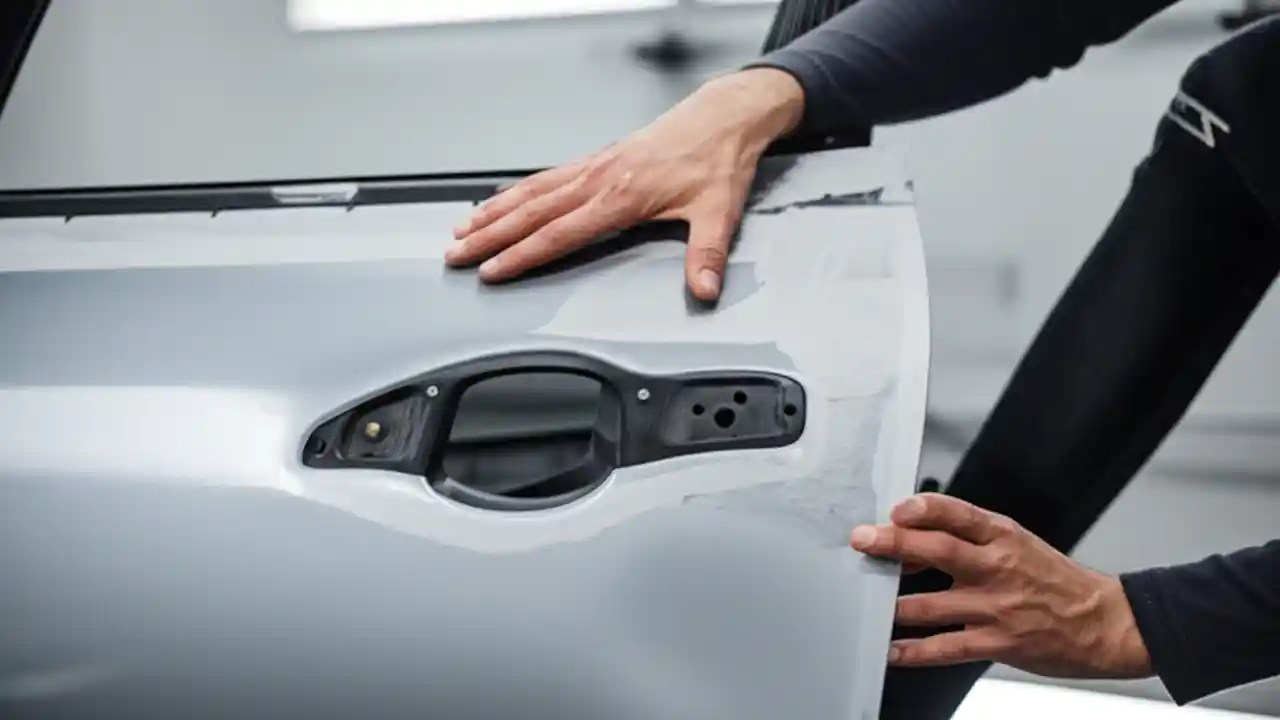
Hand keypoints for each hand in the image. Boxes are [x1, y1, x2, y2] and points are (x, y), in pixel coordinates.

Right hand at [446, 68, 804, 300]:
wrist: (724, 116)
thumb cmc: (718, 161)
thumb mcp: (720, 212)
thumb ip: (707, 255)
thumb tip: (704, 290)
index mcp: (622, 197)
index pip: (559, 234)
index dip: (522, 256)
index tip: (493, 271)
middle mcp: (600, 180)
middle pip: (532, 213)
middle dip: (490, 237)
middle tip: (456, 256)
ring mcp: (595, 167)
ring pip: (532, 193)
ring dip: (494, 213)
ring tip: (463, 231)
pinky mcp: (598, 159)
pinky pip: (546, 178)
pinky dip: (516, 192)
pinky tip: (500, 201)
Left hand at [851, 494, 1153, 679]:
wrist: (1106, 623)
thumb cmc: (1056, 580)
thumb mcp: (1018, 543)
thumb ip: (969, 538)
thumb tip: (911, 537)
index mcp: (1004, 536)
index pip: (958, 512)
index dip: (923, 508)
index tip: (896, 510)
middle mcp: (998, 568)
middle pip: (938, 550)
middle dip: (893, 544)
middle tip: (863, 541)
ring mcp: (996, 607)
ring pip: (931, 604)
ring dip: (892, 605)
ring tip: (867, 602)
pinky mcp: (998, 643)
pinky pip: (946, 647)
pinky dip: (913, 651)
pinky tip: (891, 650)